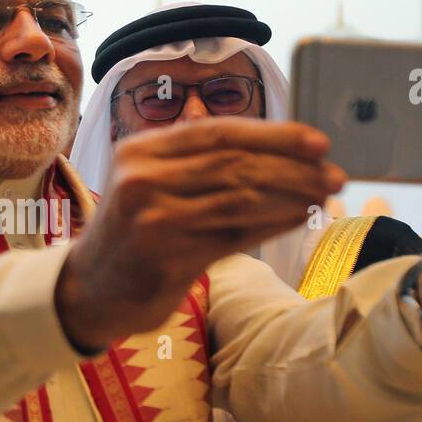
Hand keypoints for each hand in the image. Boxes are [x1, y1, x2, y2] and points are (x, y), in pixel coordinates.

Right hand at [56, 117, 346, 351]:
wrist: (88, 290)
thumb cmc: (131, 234)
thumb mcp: (149, 182)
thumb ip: (196, 161)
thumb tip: (278, 148)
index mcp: (140, 149)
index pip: (219, 131)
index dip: (274, 134)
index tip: (318, 142)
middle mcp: (142, 178)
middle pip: (234, 162)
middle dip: (293, 167)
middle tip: (333, 173)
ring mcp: (153, 218)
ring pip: (239, 197)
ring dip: (292, 195)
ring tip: (324, 195)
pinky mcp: (167, 257)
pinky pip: (234, 234)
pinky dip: (273, 223)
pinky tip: (300, 218)